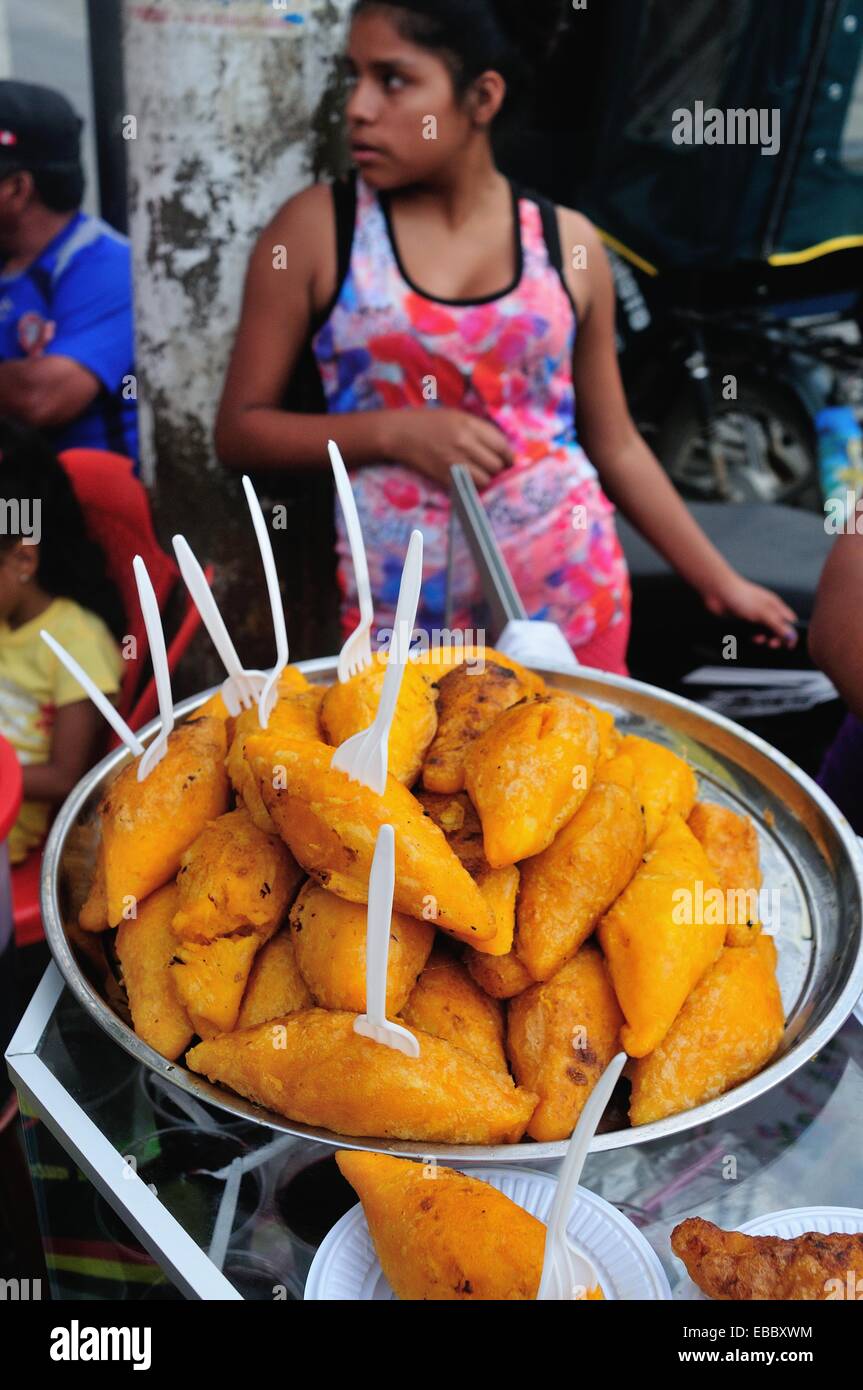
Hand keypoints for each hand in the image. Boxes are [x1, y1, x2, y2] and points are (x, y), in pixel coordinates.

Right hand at [384, 408, 513, 490]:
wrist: (401, 433)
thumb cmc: (430, 422)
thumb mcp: (458, 416)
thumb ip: (480, 430)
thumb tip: (501, 448)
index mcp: (470, 426)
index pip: (501, 446)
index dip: (508, 456)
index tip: (508, 460)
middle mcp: (464, 444)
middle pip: (496, 465)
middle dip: (498, 468)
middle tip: (493, 468)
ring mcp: (454, 463)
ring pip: (485, 480)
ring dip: (486, 479)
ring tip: (480, 474)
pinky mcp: (445, 477)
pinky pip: (469, 488)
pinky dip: (472, 486)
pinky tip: (467, 479)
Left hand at [703, 574, 798, 648]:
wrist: (719, 593)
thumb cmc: (742, 596)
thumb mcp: (764, 613)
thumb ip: (778, 625)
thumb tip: (791, 636)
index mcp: (776, 606)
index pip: (790, 623)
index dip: (791, 634)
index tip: (788, 646)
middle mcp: (767, 612)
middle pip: (778, 630)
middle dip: (775, 639)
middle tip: (770, 644)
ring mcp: (755, 617)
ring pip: (764, 633)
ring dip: (762, 639)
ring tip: (757, 639)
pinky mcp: (744, 622)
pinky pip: (752, 634)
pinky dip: (752, 637)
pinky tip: (749, 638)